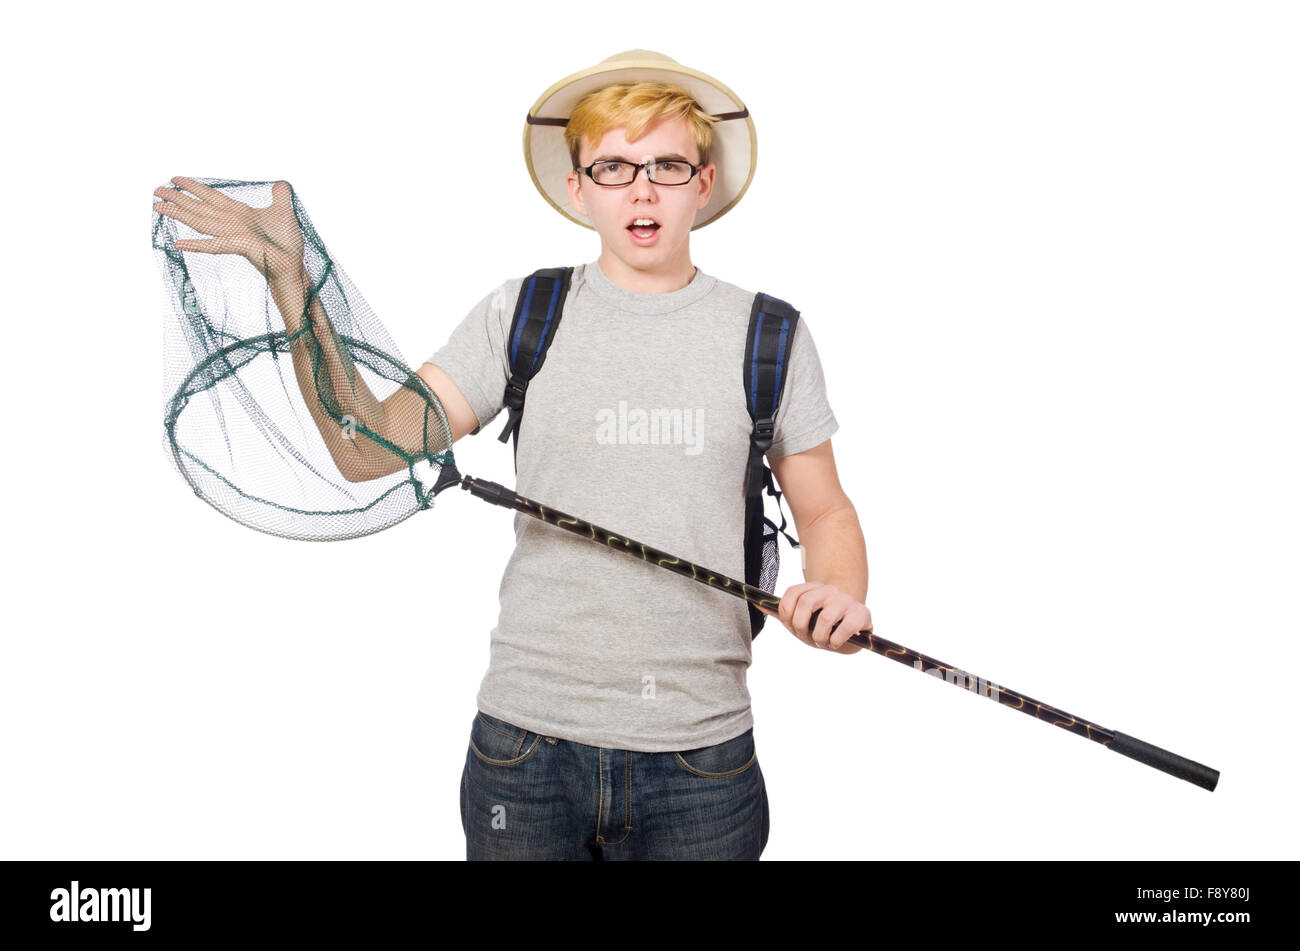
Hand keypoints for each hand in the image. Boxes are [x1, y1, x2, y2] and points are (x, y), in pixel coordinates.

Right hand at [152, 177, 303, 280]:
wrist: (294, 266)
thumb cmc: (288, 244)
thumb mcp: (285, 213)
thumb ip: (280, 197)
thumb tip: (281, 183)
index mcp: (239, 213)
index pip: (212, 196)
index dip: (194, 187)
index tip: (175, 178)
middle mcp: (232, 222)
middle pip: (199, 207)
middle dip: (178, 198)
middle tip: (156, 190)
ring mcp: (234, 234)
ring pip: (201, 222)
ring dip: (179, 214)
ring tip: (158, 207)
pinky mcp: (241, 247)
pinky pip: (215, 245)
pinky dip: (196, 245)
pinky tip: (178, 244)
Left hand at [756, 582, 870, 652]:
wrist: (853, 626)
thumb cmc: (823, 623)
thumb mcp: (802, 619)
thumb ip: (782, 612)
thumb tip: (757, 604)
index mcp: (812, 589)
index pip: (792, 592)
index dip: (787, 612)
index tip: (792, 626)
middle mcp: (828, 591)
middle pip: (806, 603)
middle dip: (801, 626)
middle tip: (808, 637)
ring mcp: (846, 600)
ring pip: (825, 617)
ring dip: (820, 637)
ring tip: (823, 642)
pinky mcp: (861, 613)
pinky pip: (845, 627)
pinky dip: (836, 640)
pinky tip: (836, 643)